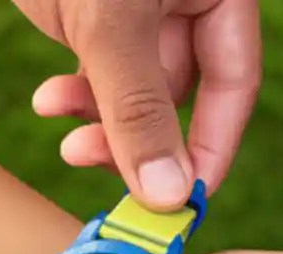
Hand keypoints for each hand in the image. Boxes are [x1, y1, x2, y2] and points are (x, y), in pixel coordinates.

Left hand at [14, 0, 260, 208]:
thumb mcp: (112, 21)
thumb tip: (170, 196)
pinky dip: (73, 98)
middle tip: (102, 170)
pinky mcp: (91, 17)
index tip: (181, 205)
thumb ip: (139, 108)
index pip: (234, 87)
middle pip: (179, 98)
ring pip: (132, 95)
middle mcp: (185, 6)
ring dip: (99, 124)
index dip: (211, 149)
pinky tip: (48, 102)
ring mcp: (137, 13)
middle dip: (140, 140)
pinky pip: (95, 76)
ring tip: (64, 134)